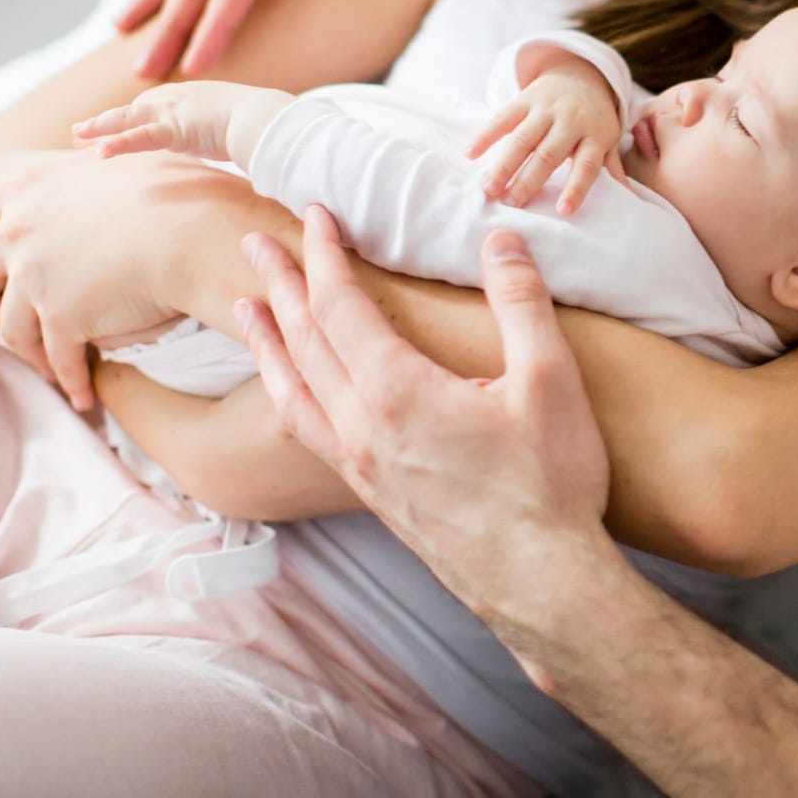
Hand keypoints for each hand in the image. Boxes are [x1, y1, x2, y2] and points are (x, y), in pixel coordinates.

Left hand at [0, 150, 200, 410]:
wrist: (196, 233)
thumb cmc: (182, 190)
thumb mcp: (127, 159)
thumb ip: (98, 160)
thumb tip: (100, 144)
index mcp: (32, 184)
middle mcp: (20, 229)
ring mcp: (36, 275)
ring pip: (10, 325)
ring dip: (31, 350)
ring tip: (53, 367)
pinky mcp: (62, 315)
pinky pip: (57, 357)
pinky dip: (69, 378)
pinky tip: (82, 395)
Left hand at [72, 81, 292, 168]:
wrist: (271, 119)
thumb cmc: (267, 124)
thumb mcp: (244, 125)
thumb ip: (233, 134)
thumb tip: (244, 149)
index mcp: (193, 96)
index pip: (154, 107)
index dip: (131, 119)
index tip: (113, 129)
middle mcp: (179, 98)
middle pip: (134, 110)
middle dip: (107, 122)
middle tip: (82, 133)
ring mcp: (174, 110)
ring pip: (127, 120)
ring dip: (100, 128)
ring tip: (77, 138)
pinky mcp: (176, 128)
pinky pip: (140, 138)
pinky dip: (118, 144)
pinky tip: (99, 153)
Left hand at [237, 207, 612, 624]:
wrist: (541, 582)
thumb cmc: (550, 485)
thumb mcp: (550, 381)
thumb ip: (522, 303)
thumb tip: (502, 239)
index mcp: (397, 392)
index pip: (340, 306)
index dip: (323, 255)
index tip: (314, 214)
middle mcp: (361, 427)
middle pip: (302, 342)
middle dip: (279, 285)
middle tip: (255, 243)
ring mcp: (360, 465)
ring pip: (293, 391)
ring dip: (268, 342)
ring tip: (247, 310)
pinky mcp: (371, 493)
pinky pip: (308, 430)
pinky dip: (287, 393)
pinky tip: (293, 391)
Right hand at [468, 55, 626, 213]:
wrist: (580, 74)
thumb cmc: (594, 120)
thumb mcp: (607, 140)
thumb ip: (611, 167)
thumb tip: (630, 199)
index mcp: (595, 135)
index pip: (587, 165)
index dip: (577, 188)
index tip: (564, 211)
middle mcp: (571, 121)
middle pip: (549, 154)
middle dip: (529, 179)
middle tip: (511, 203)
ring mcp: (547, 108)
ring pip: (523, 138)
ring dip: (504, 163)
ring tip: (488, 188)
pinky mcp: (526, 98)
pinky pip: (503, 116)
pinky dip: (486, 134)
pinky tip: (470, 153)